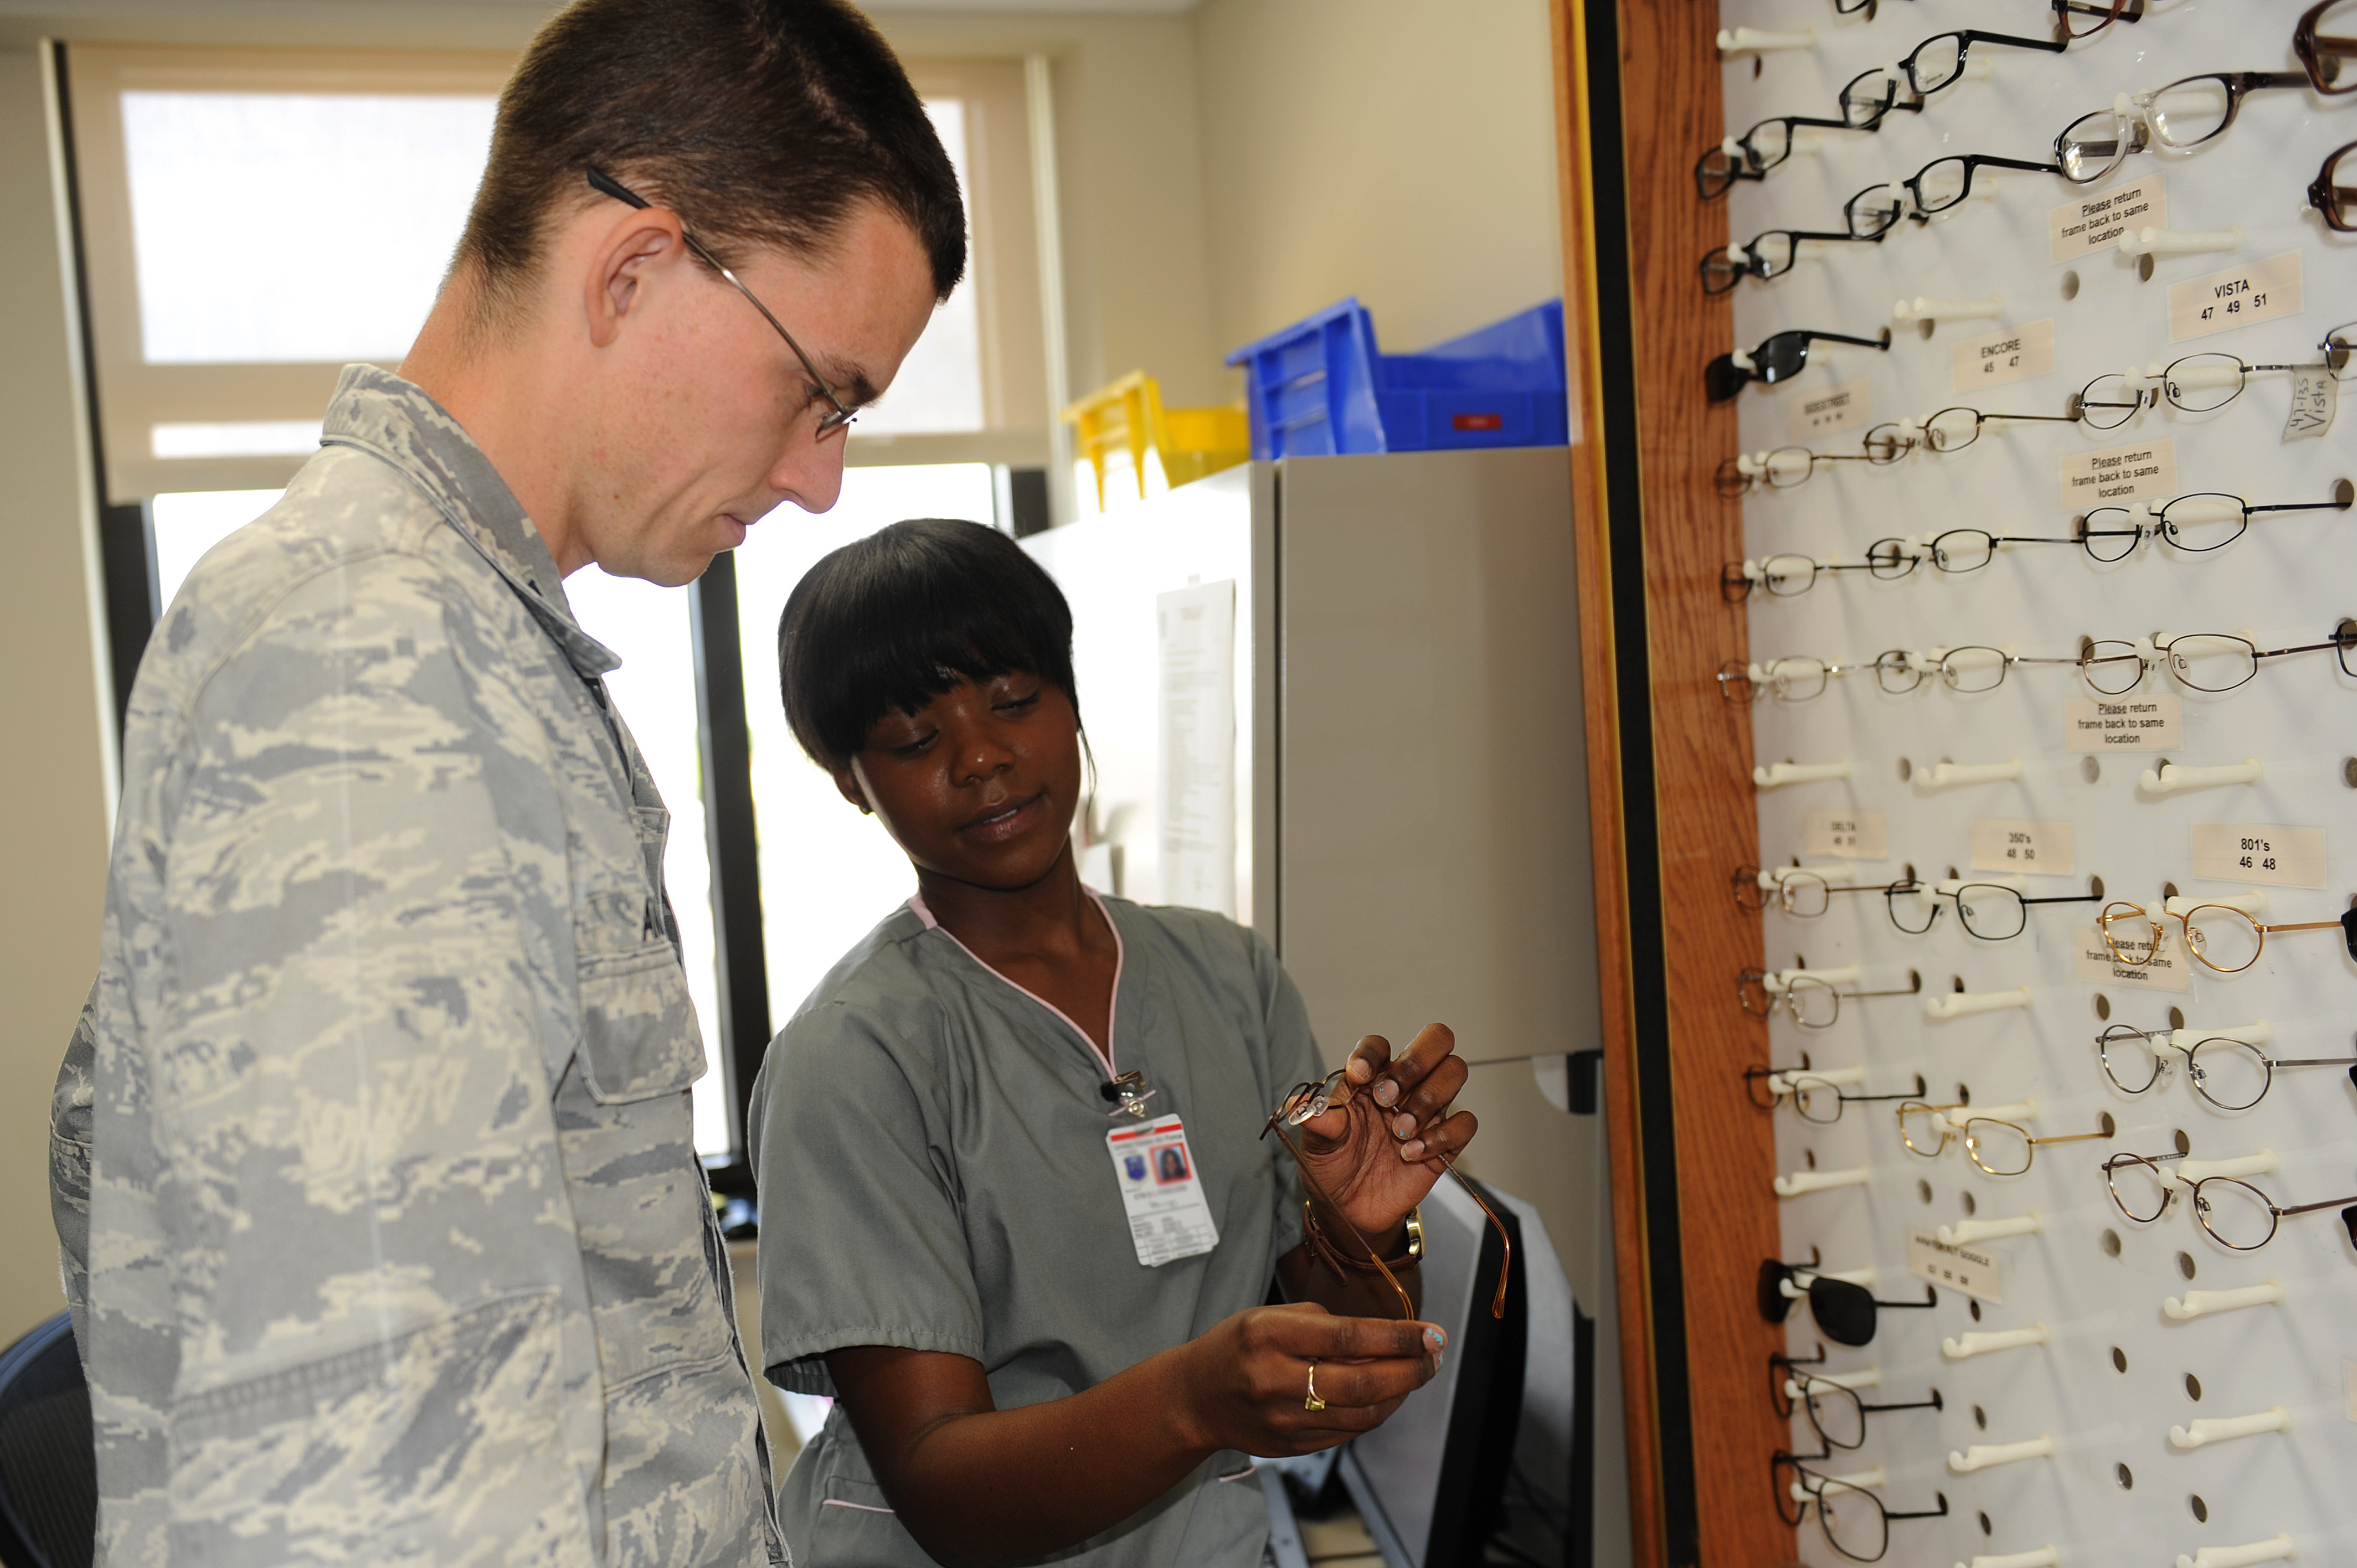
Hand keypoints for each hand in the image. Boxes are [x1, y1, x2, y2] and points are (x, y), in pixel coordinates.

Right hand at [1177, 1303, 1444, 1457]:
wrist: (1196, 1397)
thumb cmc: (1237, 1345)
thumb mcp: (1268, 1315)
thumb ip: (1323, 1322)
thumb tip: (1383, 1338)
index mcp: (1268, 1336)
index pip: (1349, 1336)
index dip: (1398, 1337)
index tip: (1431, 1333)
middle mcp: (1275, 1380)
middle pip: (1362, 1382)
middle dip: (1410, 1370)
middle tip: (1434, 1356)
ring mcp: (1283, 1420)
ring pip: (1362, 1415)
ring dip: (1400, 1395)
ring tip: (1416, 1374)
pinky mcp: (1291, 1447)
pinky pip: (1347, 1433)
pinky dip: (1375, 1415)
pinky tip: (1387, 1396)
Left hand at [1289, 1023, 1476, 1243]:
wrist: (1350, 1209)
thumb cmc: (1333, 1166)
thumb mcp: (1317, 1144)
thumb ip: (1317, 1121)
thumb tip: (1300, 1103)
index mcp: (1370, 1078)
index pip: (1379, 1045)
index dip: (1372, 1054)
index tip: (1359, 1077)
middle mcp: (1403, 1086)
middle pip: (1436, 1040)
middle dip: (1415, 1062)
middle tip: (1388, 1097)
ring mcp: (1427, 1111)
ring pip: (1454, 1072)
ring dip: (1428, 1099)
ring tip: (1400, 1132)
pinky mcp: (1444, 1141)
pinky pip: (1465, 1122)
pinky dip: (1443, 1135)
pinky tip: (1413, 1153)